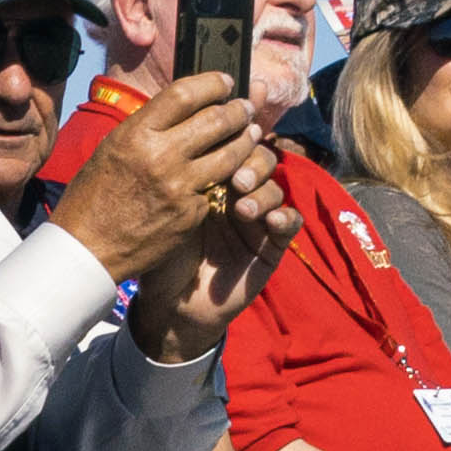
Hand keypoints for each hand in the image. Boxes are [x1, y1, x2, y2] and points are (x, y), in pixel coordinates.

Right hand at [43, 71, 270, 295]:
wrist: (86, 250)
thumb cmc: (91, 199)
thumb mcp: (110, 151)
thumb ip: (146, 129)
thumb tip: (180, 108)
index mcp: (134, 135)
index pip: (185, 94)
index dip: (212, 83)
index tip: (225, 81)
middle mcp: (159, 156)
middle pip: (216, 119)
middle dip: (238, 109)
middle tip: (245, 107)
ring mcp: (178, 187)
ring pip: (230, 153)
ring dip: (245, 139)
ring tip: (250, 132)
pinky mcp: (190, 213)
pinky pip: (217, 187)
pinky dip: (224, 178)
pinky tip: (229, 172)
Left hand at [133, 140, 302, 359]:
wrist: (169, 307)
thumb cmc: (160, 260)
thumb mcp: (164, 219)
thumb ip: (177, 185)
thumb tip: (181, 142)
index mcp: (210, 182)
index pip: (231, 148)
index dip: (233, 143)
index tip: (222, 145)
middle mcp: (236, 195)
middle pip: (259, 160)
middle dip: (252, 164)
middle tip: (236, 180)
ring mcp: (256, 220)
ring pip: (275, 188)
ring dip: (263, 193)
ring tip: (242, 209)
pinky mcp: (271, 245)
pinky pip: (290, 223)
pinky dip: (286, 217)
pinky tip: (273, 221)